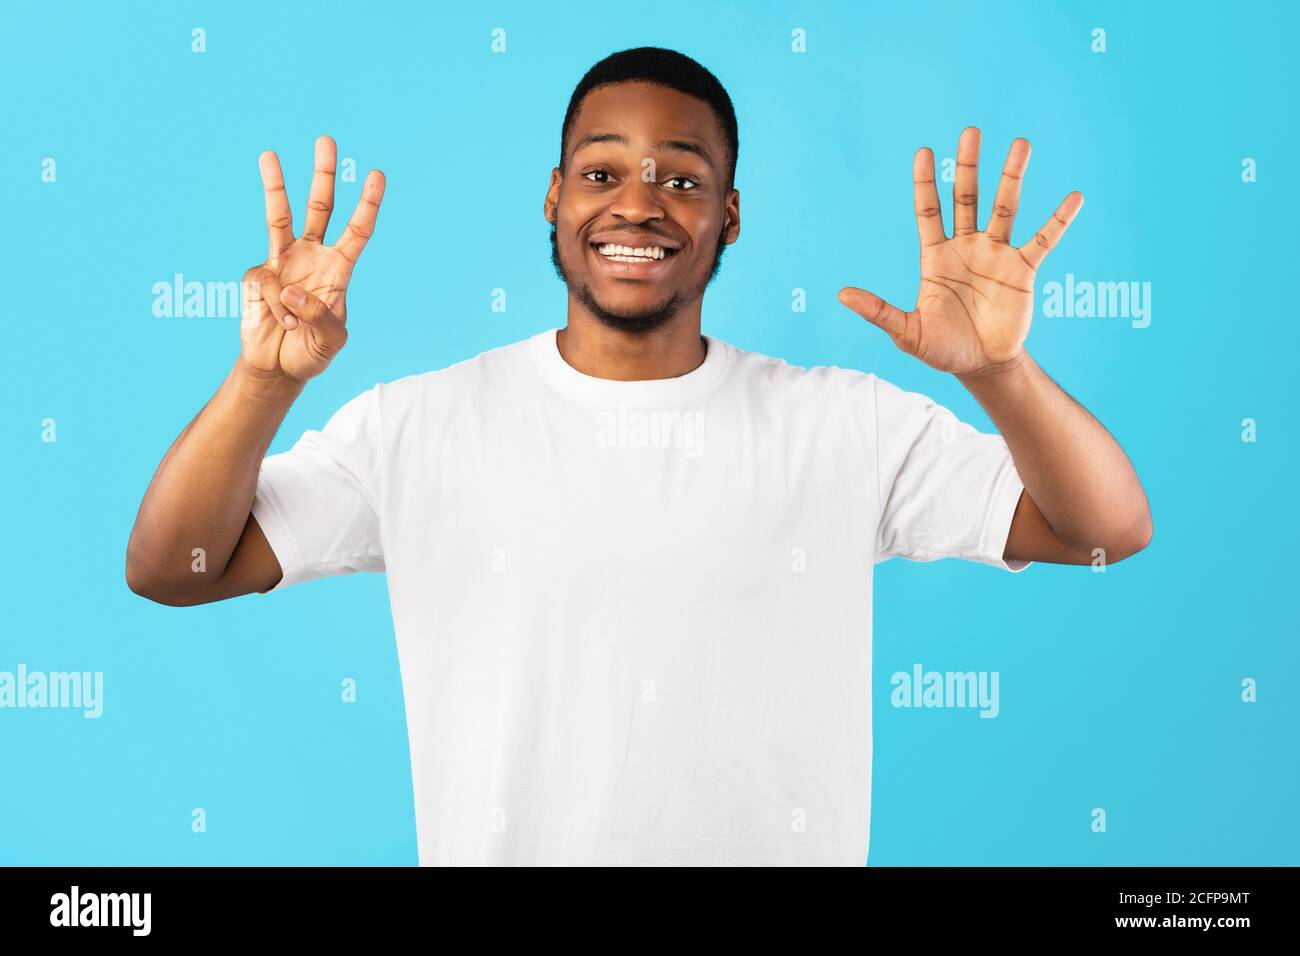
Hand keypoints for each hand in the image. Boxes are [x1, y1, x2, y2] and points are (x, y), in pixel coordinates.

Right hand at [240, 136, 385, 381]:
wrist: (279, 369)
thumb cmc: (312, 352)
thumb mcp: (332, 340)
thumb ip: (320, 315)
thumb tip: (290, 288)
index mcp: (339, 268)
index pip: (357, 231)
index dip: (368, 204)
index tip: (378, 175)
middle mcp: (311, 256)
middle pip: (319, 208)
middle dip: (323, 175)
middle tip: (326, 140)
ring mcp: (281, 262)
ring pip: (279, 216)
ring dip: (275, 186)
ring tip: (269, 154)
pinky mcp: (256, 276)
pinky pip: (266, 283)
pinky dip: (276, 306)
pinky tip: (282, 322)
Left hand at [838, 127, 1081, 376]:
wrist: (981, 366)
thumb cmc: (942, 348)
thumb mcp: (907, 332)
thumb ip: (878, 311)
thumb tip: (841, 295)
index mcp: (936, 257)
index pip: (929, 211)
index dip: (926, 183)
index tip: (924, 152)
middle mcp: (967, 247)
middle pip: (966, 197)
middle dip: (968, 166)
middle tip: (970, 132)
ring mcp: (996, 255)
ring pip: (1005, 208)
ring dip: (1012, 177)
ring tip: (1021, 144)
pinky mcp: (1023, 270)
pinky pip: (1043, 240)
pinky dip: (1059, 220)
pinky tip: (1074, 197)